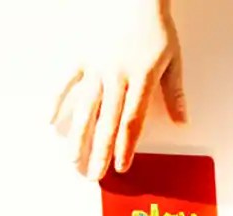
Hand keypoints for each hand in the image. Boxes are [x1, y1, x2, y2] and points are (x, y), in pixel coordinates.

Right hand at [51, 0, 185, 179]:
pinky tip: (49, 121)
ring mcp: (95, 67)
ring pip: (85, 109)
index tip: (122, 165)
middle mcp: (116, 76)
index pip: (132, 121)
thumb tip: (182, 120)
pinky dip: (55, 101)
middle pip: (107, 122)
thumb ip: (174, 92)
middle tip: (94, 174)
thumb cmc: (153, 24)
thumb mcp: (172, 57)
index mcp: (141, 77)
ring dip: (78, 137)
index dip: (126, 147)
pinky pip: (65, 82)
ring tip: (73, 158)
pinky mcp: (79, 56)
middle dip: (100, 152)